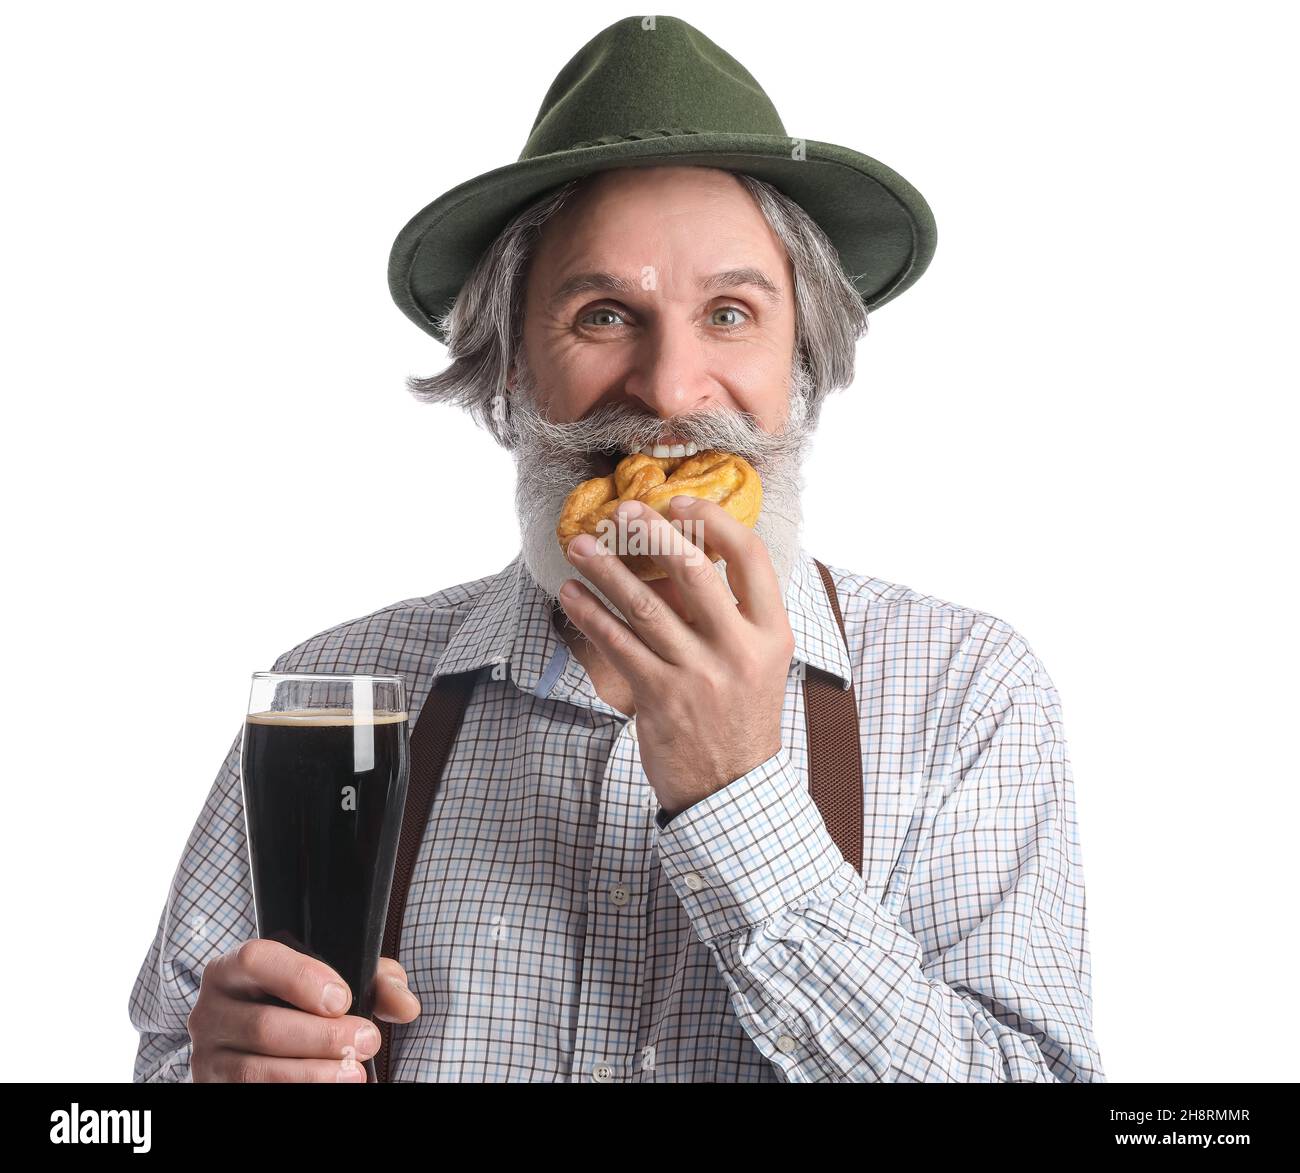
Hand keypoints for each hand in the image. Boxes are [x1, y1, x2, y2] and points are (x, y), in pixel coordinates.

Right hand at [189, 938, 420, 1081]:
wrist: (261, 1037)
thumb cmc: (300, 1001)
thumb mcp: (334, 979)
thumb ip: (374, 981)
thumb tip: (406, 1006)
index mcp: (233, 968)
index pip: (257, 959)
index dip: (301, 978)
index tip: (343, 998)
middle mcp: (210, 1010)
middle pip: (264, 1026)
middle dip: (324, 1037)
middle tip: (367, 1040)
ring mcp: (207, 1056)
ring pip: (256, 1070)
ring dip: (313, 1074)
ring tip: (355, 1073)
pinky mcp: (212, 1088)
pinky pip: (252, 1094)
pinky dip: (296, 1090)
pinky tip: (330, 1086)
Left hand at [558, 495, 794, 816]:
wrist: (732, 790)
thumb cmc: (741, 718)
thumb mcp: (760, 663)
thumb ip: (734, 615)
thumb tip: (685, 557)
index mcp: (772, 634)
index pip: (750, 557)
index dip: (713, 521)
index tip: (681, 503)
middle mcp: (739, 650)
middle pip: (693, 571)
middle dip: (651, 533)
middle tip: (622, 511)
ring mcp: (699, 675)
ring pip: (645, 605)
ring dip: (606, 569)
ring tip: (579, 545)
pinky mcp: (661, 698)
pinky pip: (618, 645)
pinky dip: (591, 615)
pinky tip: (572, 595)